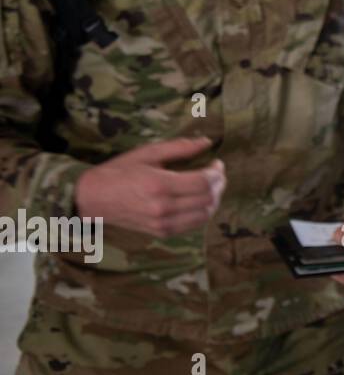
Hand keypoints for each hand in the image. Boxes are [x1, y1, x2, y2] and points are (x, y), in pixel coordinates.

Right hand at [74, 136, 224, 237]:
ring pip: (205, 215)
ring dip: (214, 199)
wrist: (93, 198)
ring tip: (211, 186)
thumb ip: (179, 148)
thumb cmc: (119, 171)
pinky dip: (203, 212)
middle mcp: (163, 207)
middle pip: (208, 199)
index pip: (203, 182)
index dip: (217, 172)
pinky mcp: (161, 232)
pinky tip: (199, 200)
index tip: (217, 163)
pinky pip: (193, 225)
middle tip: (217, 173)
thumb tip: (207, 142)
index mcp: (159, 185)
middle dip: (219, 184)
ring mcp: (162, 223)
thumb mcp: (148, 153)